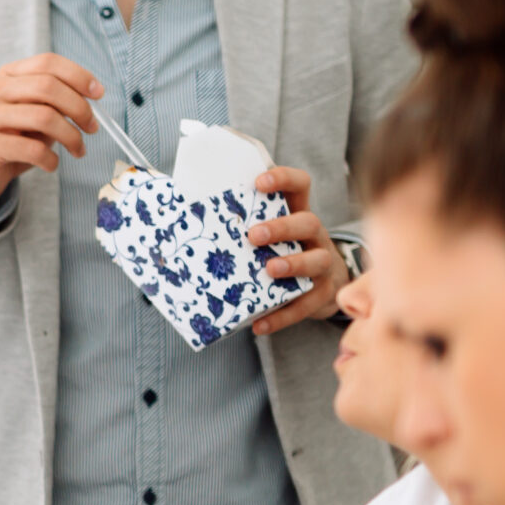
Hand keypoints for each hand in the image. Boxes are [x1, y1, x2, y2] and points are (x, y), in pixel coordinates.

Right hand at [0, 53, 105, 207]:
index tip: (99, 93)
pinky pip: (32, 149)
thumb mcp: (36, 111)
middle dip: (79, 107)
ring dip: (71, 136)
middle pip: (47, 86)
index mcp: (9, 74)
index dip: (78, 75)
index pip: (47, 63)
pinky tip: (52, 163)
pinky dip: (51, 159)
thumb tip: (92, 97)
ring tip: (78, 149)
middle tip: (92, 127)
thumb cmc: (15, 136)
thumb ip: (57, 100)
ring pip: (43, 117)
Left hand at [246, 166, 345, 334]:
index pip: (299, 185)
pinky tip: (259, 325)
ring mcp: (323, 263)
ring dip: (293, 264)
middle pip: (308, 222)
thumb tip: (179, 210)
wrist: (325, 284)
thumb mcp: (271, 232)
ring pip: (317, 260)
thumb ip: (241, 222)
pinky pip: (306, 305)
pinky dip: (282, 316)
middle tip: (253, 235)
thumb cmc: (284, 250)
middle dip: (282, 227)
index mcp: (298, 213)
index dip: (284, 179)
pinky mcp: (323, 293)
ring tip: (269, 270)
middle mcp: (314, 236)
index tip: (259, 182)